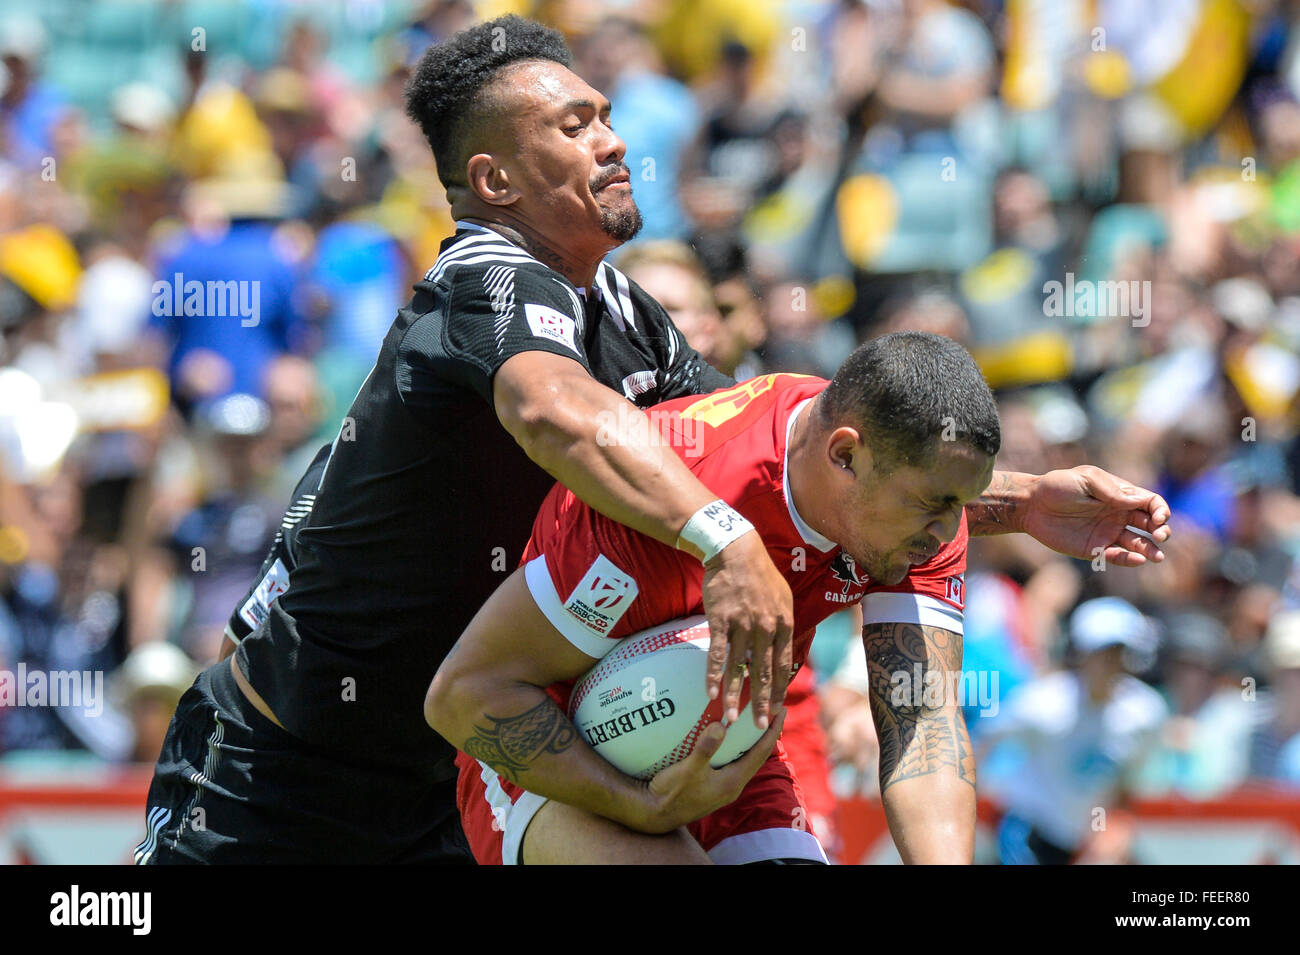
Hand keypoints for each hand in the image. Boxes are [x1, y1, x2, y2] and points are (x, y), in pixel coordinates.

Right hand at [640, 710, 785, 832]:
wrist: (655, 815)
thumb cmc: (672, 793)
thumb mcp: (688, 769)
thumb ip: (705, 749)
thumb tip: (721, 725)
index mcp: (733, 781)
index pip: (760, 752)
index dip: (772, 730)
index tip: (780, 710)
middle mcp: (732, 784)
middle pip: (757, 755)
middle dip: (766, 733)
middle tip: (771, 710)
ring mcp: (722, 786)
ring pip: (744, 759)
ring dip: (751, 740)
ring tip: (754, 721)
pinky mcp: (712, 785)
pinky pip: (731, 762)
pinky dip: (735, 747)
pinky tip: (727, 737)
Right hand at [701, 531, 793, 727]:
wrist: (735, 551)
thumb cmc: (759, 575)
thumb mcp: (783, 599)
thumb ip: (783, 626)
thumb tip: (783, 652)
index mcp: (784, 624)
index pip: (783, 665)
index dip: (779, 690)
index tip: (776, 711)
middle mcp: (766, 628)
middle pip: (764, 673)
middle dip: (761, 703)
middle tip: (759, 727)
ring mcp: (743, 624)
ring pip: (739, 668)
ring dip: (735, 696)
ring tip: (731, 719)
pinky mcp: (721, 620)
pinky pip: (717, 653)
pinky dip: (713, 675)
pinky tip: (710, 693)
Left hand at [1023, 466, 1170, 566]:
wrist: (1031, 505)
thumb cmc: (1058, 486)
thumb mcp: (1085, 478)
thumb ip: (1111, 489)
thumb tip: (1137, 501)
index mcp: (1120, 495)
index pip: (1151, 503)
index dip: (1161, 510)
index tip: (1159, 517)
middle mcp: (1119, 515)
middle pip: (1151, 524)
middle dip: (1161, 530)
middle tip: (1161, 535)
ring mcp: (1108, 533)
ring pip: (1138, 544)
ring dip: (1151, 550)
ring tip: (1157, 556)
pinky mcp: (1095, 549)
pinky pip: (1117, 557)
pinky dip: (1130, 560)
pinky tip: (1137, 560)